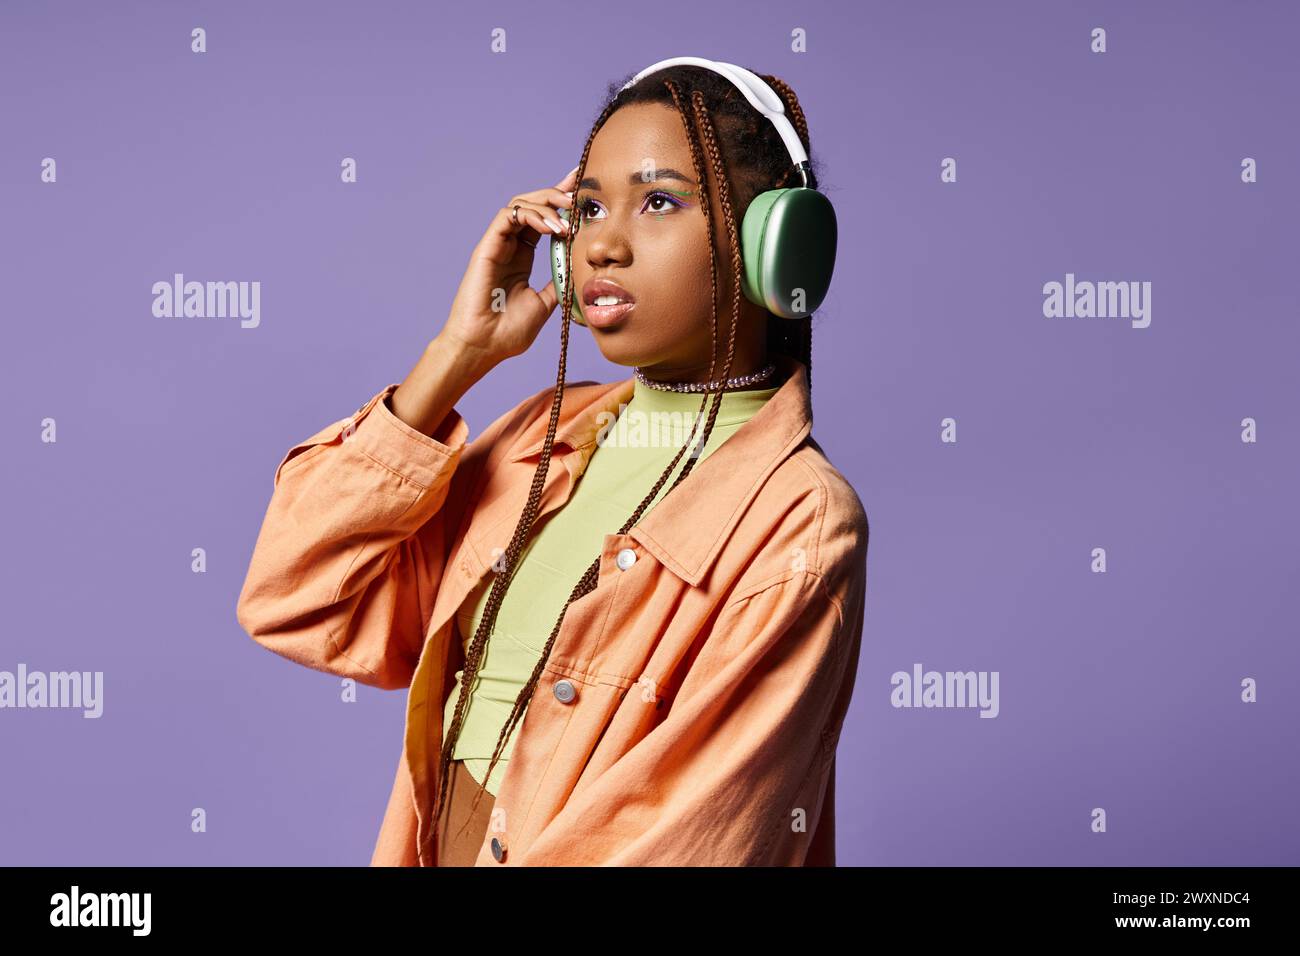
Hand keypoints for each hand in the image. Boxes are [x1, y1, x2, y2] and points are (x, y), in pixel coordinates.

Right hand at [439, 165, 579, 368]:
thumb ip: (558, 284)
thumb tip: (580, 271)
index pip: (543, 220)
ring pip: (521, 204)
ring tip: (567, 219)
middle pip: (532, 205)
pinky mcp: (487, 246)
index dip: (561, 204)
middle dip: (556, 193)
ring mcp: (498, 245)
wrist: (484, 346)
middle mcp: (510, 246)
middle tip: (578, 192)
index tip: (582, 190)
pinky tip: (552, 228)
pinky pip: (508, 216)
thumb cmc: (508, 332)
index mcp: (522, 257)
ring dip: (547, 204)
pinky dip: (532, 215)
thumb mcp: (545, 304)